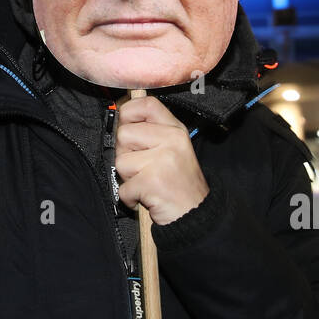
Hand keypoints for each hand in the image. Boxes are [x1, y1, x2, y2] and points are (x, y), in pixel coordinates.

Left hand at [114, 95, 208, 224]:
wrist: (197, 214)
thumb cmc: (180, 184)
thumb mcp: (175, 149)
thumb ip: (152, 132)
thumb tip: (120, 120)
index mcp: (175, 130)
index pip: (147, 104)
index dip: (128, 112)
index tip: (126, 125)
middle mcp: (171, 140)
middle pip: (124, 134)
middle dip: (125, 154)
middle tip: (142, 167)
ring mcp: (162, 160)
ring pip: (120, 161)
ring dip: (127, 177)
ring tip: (146, 182)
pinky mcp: (152, 182)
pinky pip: (122, 187)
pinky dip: (129, 197)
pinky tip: (146, 197)